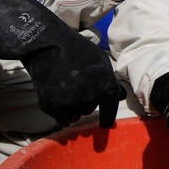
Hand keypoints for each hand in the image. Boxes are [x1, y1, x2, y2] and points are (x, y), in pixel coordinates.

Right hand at [0, 0, 124, 127]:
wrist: (47, 44)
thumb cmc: (77, 51)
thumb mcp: (101, 61)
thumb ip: (111, 81)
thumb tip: (120, 96)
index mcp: (105, 86)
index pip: (109, 114)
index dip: (107, 120)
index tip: (104, 124)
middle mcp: (89, 98)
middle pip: (89, 111)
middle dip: (85, 102)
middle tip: (76, 83)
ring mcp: (70, 103)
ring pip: (74, 115)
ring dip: (71, 106)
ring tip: (65, 85)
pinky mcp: (52, 106)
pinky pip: (61, 118)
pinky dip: (59, 111)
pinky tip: (56, 92)